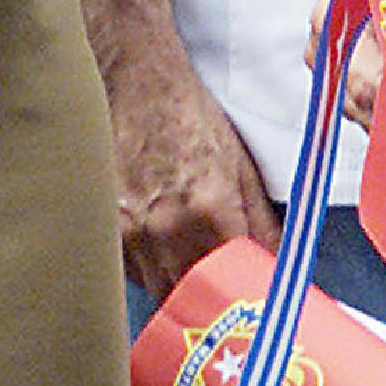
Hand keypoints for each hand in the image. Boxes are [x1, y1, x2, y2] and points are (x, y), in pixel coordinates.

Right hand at [113, 59, 281, 301]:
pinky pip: (131, 271)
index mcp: (208, 211)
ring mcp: (129, 231)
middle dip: (211, 303)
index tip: (255, 304)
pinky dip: (150, 270)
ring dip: (179, 289)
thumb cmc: (190, 116)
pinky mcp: (106, 227)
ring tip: (195, 273)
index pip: (232, 284)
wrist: (138, 81)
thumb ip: (262, 222)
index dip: (245, 298)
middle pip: (192, 298)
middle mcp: (165, 228)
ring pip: (158, 289)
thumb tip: (279, 265)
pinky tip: (163, 249)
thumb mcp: (240, 165)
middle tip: (227, 300)